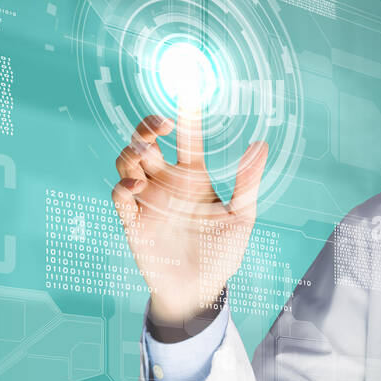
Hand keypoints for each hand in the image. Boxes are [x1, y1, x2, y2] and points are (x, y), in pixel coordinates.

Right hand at [110, 91, 267, 334]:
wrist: (200, 292)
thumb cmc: (222, 255)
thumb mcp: (242, 218)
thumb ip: (248, 183)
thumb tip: (261, 144)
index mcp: (194, 178)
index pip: (187, 138)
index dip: (186, 113)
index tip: (186, 87)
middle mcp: (167, 184)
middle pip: (148, 142)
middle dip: (148, 126)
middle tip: (159, 124)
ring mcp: (148, 201)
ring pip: (129, 162)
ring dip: (133, 152)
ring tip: (147, 153)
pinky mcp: (134, 222)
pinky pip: (120, 196)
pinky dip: (124, 185)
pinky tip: (138, 186)